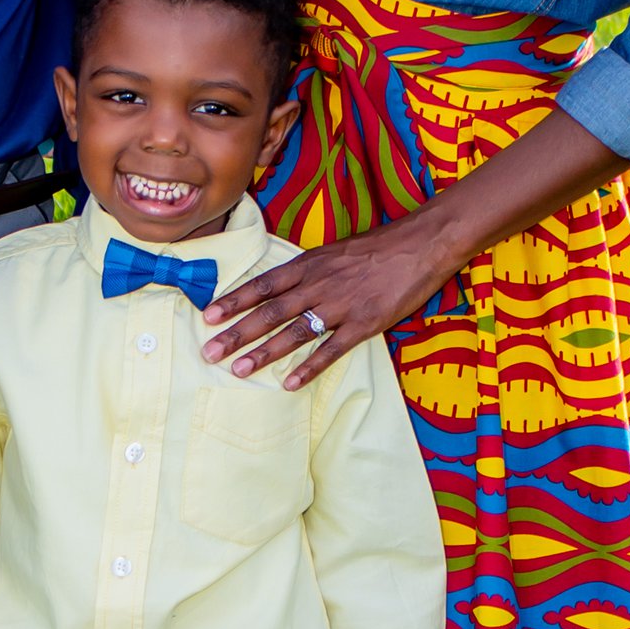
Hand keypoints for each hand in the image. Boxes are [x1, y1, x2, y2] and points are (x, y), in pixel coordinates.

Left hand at [202, 214, 448, 389]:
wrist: (421, 244)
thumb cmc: (377, 248)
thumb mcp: (334, 251)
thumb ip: (307, 271)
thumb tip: (281, 286)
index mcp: (309, 265)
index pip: (263, 285)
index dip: (234, 301)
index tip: (208, 317)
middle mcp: (319, 285)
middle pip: (270, 311)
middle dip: (237, 333)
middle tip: (209, 353)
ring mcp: (341, 305)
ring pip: (295, 332)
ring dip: (264, 353)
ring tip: (239, 370)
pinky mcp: (365, 324)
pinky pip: (331, 349)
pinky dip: (309, 368)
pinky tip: (290, 384)